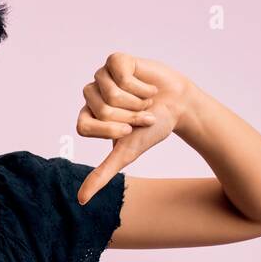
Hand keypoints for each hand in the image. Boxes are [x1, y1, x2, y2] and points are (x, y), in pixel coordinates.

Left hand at [75, 54, 194, 203]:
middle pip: (100, 110)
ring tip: (145, 102)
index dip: (110, 130)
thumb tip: (81, 200)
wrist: (178, 106)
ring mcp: (102, 76)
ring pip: (111, 93)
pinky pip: (121, 74)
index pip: (84, 126)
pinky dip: (141, 86)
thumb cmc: (151, 129)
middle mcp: (91, 96)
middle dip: (128, 117)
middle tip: (141, 115)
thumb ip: (102, 174)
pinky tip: (147, 88)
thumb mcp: (126, 153)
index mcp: (88, 117)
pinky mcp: (116, 60)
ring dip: (136, 102)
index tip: (130, 131)